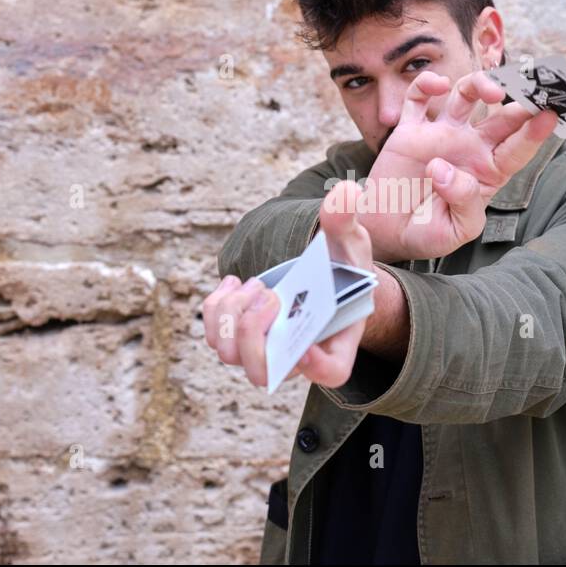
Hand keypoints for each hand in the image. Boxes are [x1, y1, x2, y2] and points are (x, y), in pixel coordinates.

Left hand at [202, 181, 371, 389]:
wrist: (320, 275)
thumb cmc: (341, 265)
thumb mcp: (349, 240)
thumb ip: (345, 220)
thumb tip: (344, 194)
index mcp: (337, 340)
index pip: (331, 372)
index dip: (315, 366)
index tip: (303, 344)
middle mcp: (297, 354)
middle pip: (264, 371)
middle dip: (255, 333)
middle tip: (271, 294)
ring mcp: (266, 348)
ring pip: (231, 354)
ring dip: (232, 318)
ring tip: (255, 284)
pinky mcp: (240, 336)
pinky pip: (215, 334)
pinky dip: (216, 308)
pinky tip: (234, 282)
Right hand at [359, 69, 557, 261]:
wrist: (388, 234)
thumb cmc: (427, 233)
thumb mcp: (455, 230)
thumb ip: (462, 202)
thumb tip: (443, 168)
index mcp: (486, 173)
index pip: (516, 149)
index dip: (534, 133)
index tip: (550, 115)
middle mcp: (468, 148)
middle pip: (499, 117)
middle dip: (517, 101)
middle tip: (530, 90)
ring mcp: (440, 136)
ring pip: (466, 96)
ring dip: (480, 84)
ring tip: (489, 89)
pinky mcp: (410, 131)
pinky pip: (419, 98)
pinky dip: (427, 84)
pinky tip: (437, 84)